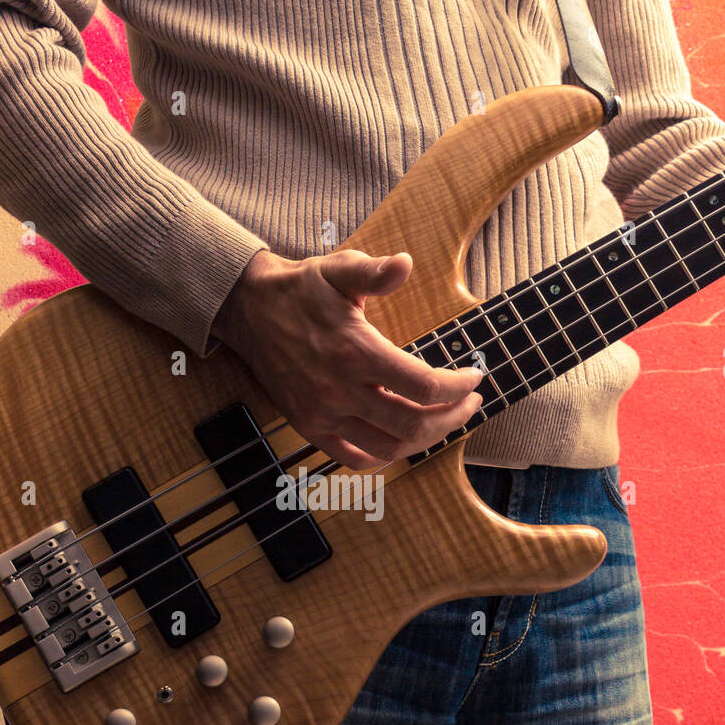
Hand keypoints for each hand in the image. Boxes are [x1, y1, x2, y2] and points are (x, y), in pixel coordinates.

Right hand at [212, 247, 482, 469]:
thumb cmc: (302, 289)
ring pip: (388, 448)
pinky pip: (353, 459)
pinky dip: (385, 457)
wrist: (250, 310)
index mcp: (355, 352)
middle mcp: (340, 391)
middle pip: (413, 424)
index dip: (458, 386)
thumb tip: (405, 264)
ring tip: (443, 421)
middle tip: (469, 403)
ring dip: (425, 440)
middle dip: (452, 417)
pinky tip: (402, 441)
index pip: (423, 385)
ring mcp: (323, 414)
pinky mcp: (310, 427)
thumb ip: (374, 272)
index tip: (474, 377)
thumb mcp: (339, 270)